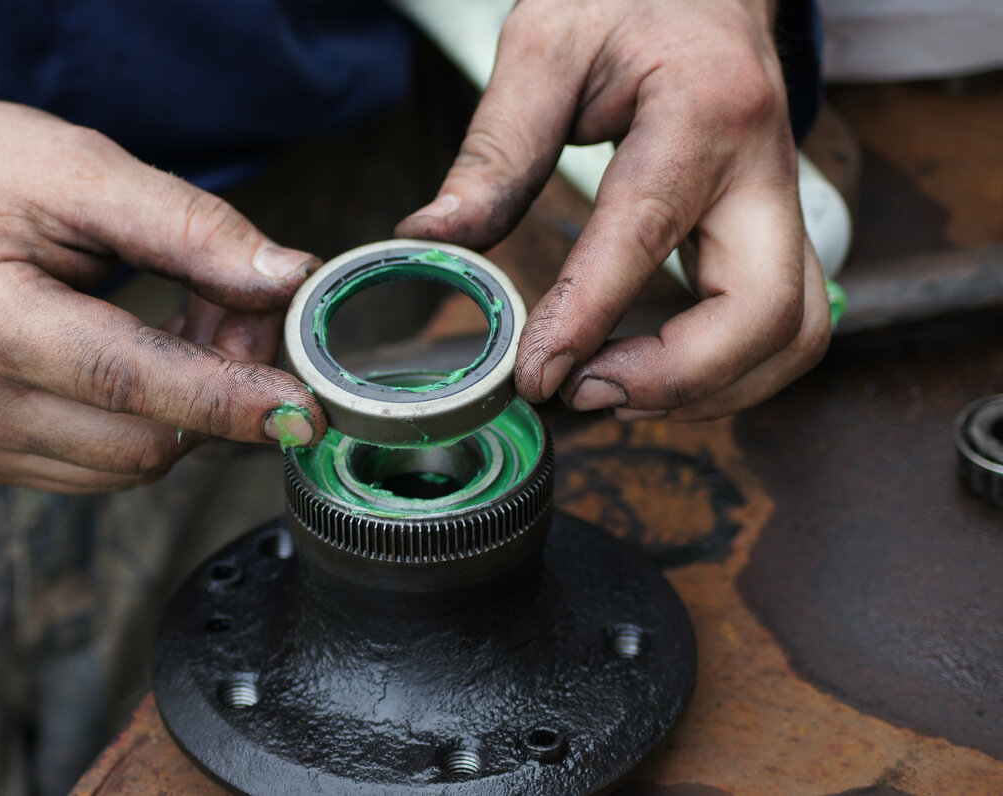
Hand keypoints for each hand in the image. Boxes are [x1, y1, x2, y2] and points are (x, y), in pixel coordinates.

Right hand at [0, 60, 323, 492]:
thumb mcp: (81, 169)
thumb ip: (190, 228)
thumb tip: (284, 281)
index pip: (130, 381)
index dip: (228, 396)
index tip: (303, 406)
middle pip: (145, 441)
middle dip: (219, 391)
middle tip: (241, 313)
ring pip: (132, 465)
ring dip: (188, 409)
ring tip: (184, 322)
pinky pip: (101, 468)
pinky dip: (148, 423)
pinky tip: (146, 361)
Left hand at [397, 0, 829, 420]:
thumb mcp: (547, 44)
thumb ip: (496, 147)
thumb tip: (432, 237)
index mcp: (701, 108)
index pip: (647, 232)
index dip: (587, 318)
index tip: (534, 375)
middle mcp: (763, 165)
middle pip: (769, 312)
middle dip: (678, 379)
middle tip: (584, 390)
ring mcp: (783, 201)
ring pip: (795, 333)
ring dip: (711, 389)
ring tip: (613, 390)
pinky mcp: (777, 227)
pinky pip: (784, 324)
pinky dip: (725, 371)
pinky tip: (650, 370)